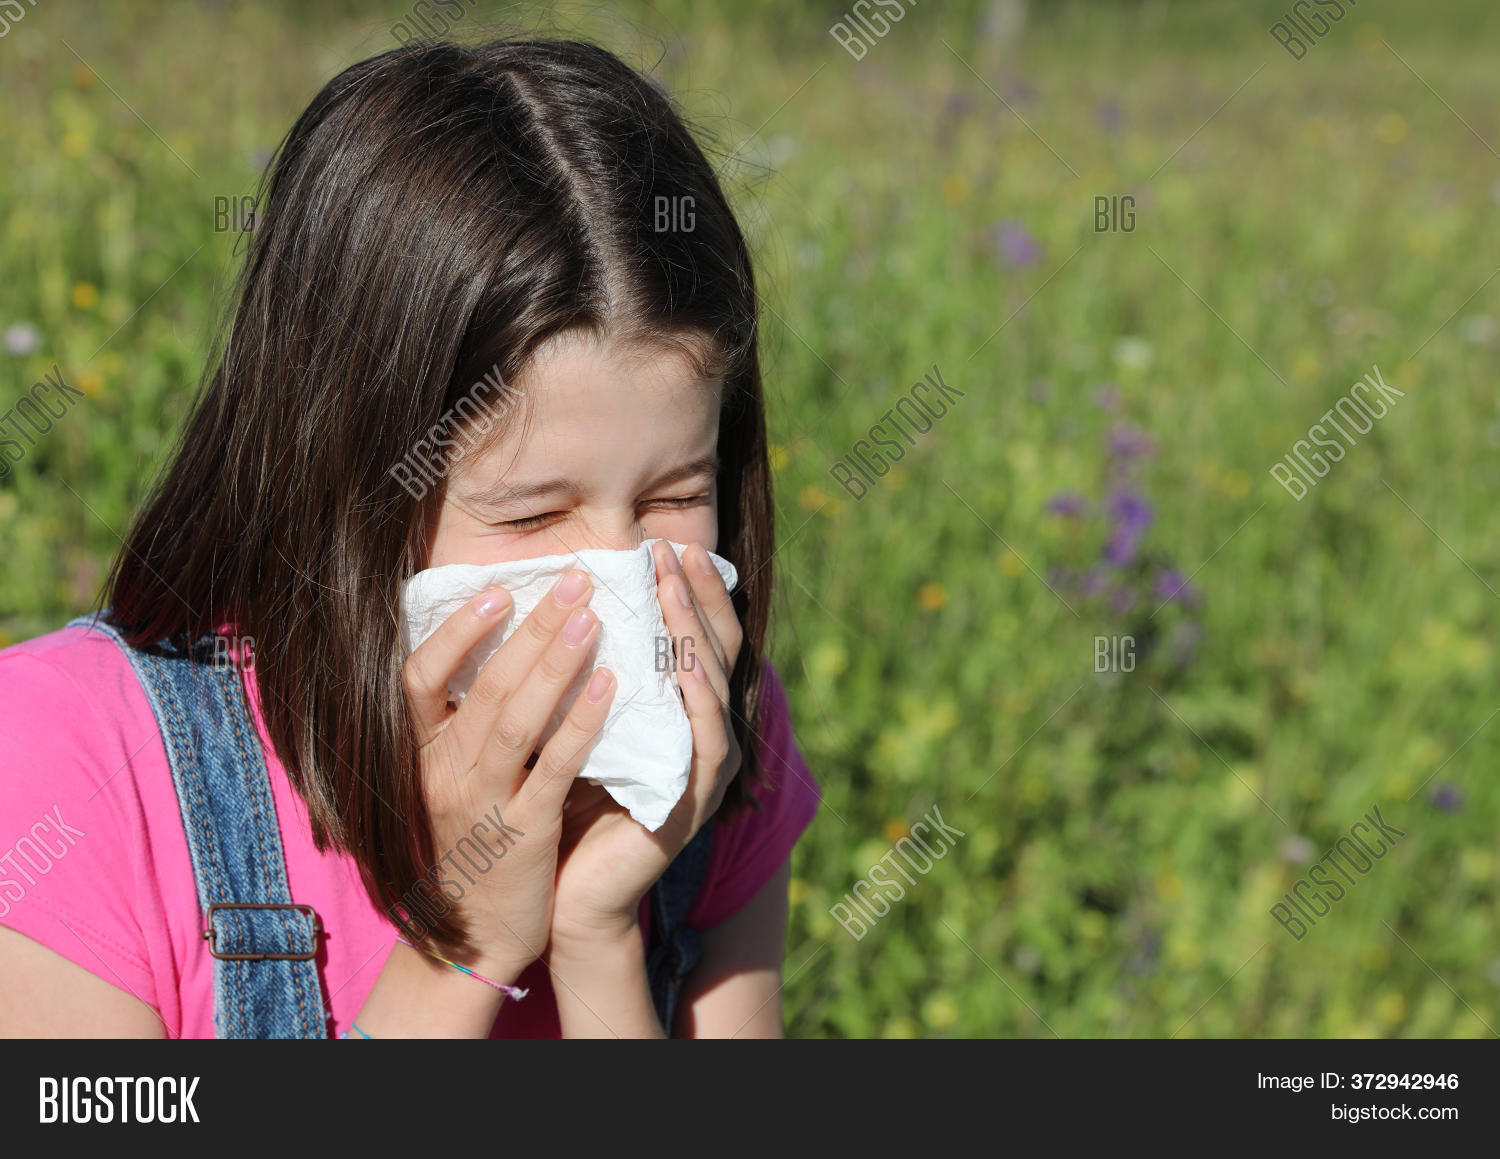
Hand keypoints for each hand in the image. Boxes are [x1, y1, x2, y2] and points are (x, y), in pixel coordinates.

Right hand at [401, 569, 616, 979]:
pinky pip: (553, 767)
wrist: (476, 935)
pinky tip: (610, 686)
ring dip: (555, 662)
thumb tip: (511, 650)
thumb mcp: (455, 780)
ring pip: (516, 719)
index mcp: (424, 754)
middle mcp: (445, 772)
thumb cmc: (475, 843)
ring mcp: (482, 802)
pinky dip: (581, 723)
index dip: (456, 631)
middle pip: (484, 685)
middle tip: (574, 579)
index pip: (419, 678)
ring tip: (591, 615)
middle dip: (530, 627)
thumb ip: (470, 723)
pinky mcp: (523, 832)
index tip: (497, 589)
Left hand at [548, 541, 742, 953]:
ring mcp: (709, 766)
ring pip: (717, 686)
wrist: (566, 887)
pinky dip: (699, 701)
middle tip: (674, 550)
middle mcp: (707, 731)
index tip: (663, 543)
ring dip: (696, 634)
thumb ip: (590, 669)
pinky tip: (684, 667)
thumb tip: (566, 597)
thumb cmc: (568, 797)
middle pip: (718, 648)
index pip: (697, 635)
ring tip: (675, 589)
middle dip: (697, 596)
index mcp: (682, 709)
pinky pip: (709, 742)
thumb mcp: (578, 719)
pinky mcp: (698, 801)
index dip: (688, 589)